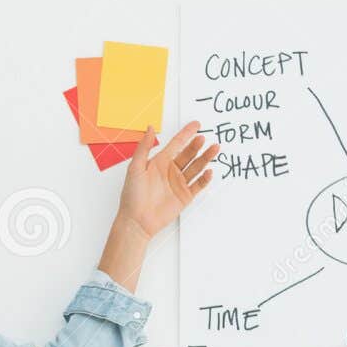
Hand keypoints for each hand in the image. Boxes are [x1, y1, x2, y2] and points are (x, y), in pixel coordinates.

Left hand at [116, 120, 219, 240]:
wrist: (136, 221)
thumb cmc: (132, 195)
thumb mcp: (135, 168)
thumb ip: (144, 147)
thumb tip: (150, 128)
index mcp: (159, 162)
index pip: (176, 144)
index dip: (186, 134)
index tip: (196, 124)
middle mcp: (170, 171)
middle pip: (188, 154)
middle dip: (196, 146)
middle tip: (203, 139)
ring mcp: (179, 183)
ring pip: (196, 167)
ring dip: (205, 158)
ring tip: (214, 149)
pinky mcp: (185, 196)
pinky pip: (198, 185)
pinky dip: (205, 178)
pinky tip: (209, 171)